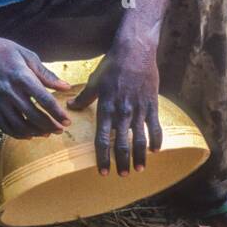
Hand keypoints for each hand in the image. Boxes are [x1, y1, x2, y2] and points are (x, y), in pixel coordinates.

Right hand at [0, 32, 72, 138]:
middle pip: (34, 115)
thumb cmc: (3, 50)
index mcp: (22, 76)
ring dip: (36, 132)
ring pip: (19, 125)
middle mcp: (10, 91)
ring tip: (47, 133)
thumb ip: (46, 74)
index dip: (57, 113)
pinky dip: (18, 134)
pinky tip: (28, 134)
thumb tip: (65, 87)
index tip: (67, 120)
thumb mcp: (27, 55)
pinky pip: (5, 126)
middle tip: (60, 129)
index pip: (44, 100)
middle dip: (50, 125)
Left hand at [69, 42, 162, 174]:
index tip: (103, 171)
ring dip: (139, 156)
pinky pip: (155, 126)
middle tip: (122, 175)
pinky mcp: (152, 104)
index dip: (102, 157)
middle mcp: (122, 111)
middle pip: (121, 143)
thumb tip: (70, 107)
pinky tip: (156, 151)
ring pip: (139, 139)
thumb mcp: (94, 81)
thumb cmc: (112, 65)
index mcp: (105, 107)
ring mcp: (138, 109)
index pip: (102, 138)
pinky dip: (156, 140)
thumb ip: (84, 97)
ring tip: (139, 169)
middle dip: (122, 162)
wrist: (135, 51)